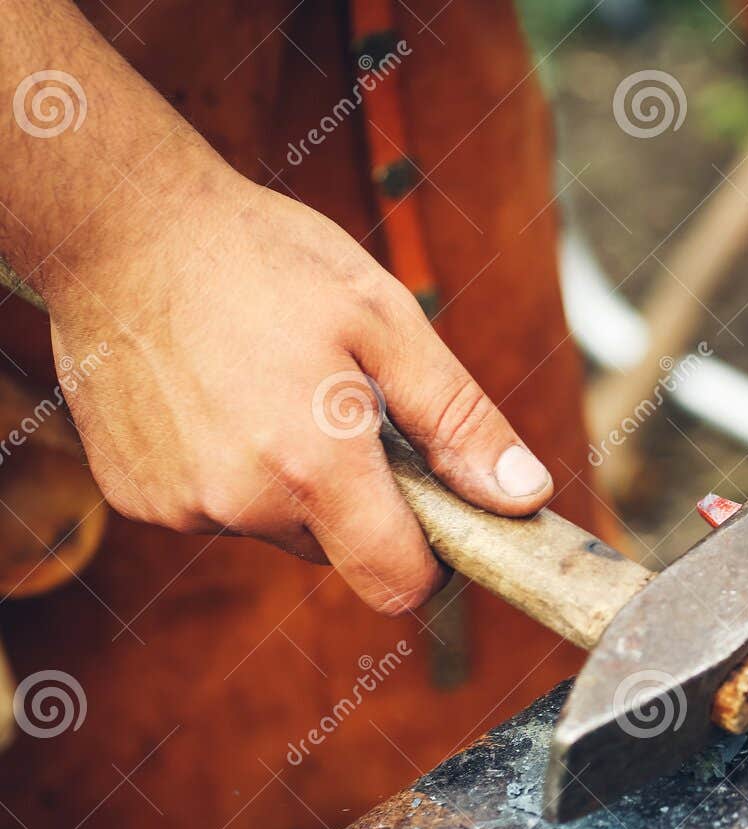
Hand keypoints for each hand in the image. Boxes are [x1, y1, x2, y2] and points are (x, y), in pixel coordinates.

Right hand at [48, 164, 553, 614]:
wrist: (119, 222)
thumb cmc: (262, 258)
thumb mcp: (386, 320)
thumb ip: (459, 421)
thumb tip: (523, 495)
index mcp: (314, 466)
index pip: (396, 583)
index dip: (429, 560)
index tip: (433, 510)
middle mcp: (240, 503)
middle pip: (339, 553)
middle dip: (358, 500)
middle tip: (342, 408)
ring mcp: (179, 506)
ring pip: (276, 528)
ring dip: (291, 481)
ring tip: (271, 388)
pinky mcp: (134, 497)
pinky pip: (214, 509)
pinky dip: (231, 470)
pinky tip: (215, 396)